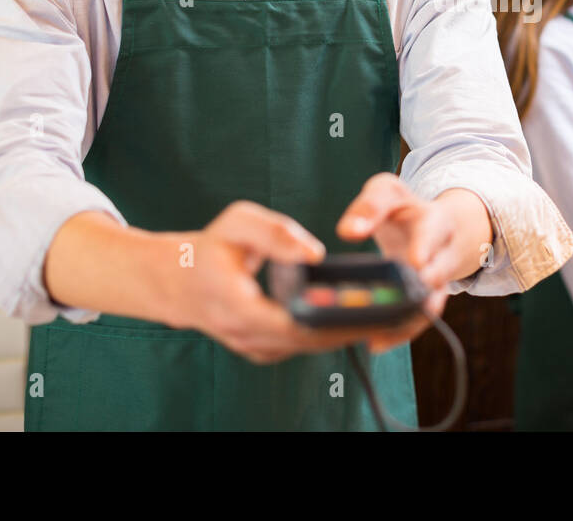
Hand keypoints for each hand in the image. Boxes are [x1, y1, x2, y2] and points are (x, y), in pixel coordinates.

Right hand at [163, 200, 429, 363]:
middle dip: (355, 326)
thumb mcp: (237, 222)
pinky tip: (360, 316)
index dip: (336, 318)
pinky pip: (304, 345)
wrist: (174, 282)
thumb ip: (277, 233)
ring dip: (347, 331)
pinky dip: (330, 331)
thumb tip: (316, 252)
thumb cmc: (209, 248)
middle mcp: (248, 336)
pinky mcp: (264, 349)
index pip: (296, 322)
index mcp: (239, 306)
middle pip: (312, 340)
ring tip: (390, 312)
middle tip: (397, 310)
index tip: (372, 307)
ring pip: (310, 346)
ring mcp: (255, 348)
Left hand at [336, 174, 491, 351]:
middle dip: (422, 289)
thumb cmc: (403, 209)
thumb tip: (348, 232)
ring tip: (377, 333)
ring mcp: (437, 282)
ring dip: (407, 320)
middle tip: (402, 303)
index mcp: (434, 222)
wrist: (433, 229)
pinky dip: (399, 334)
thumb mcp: (387, 192)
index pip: (432, 233)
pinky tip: (375, 343)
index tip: (415, 262)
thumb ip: (368, 206)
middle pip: (438, 274)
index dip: (425, 248)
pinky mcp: (426, 302)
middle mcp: (442, 255)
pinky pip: (418, 321)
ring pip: (430, 305)